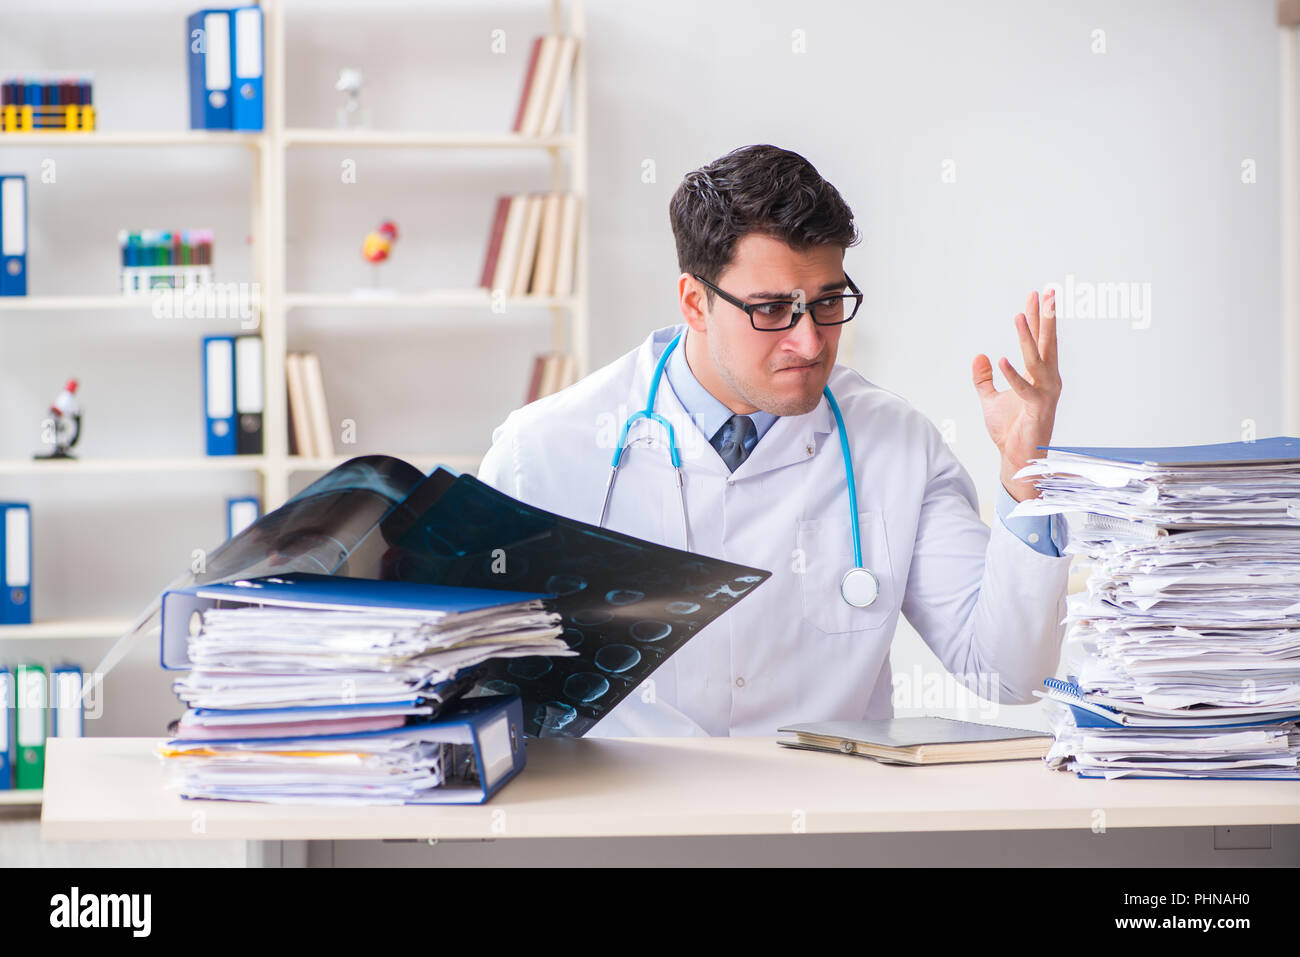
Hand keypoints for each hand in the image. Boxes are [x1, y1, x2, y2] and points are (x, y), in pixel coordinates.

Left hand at [971, 289, 1061, 501]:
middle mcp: (1047, 381)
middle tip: (1048, 292)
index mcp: (1039, 376)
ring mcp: (1045, 395)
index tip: (1036, 295)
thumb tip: (979, 356)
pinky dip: (1013, 375)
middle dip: (1047, 318)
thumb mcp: (990, 399)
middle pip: (1047, 344)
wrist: (1015, 457)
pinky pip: (1025, 389)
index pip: (1038, 341)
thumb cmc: (1009, 429)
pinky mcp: (1037, 410)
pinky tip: (1001, 359)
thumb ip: (984, 378)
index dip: (1036, 318)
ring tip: (1019, 315)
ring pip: (1037, 360)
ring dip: (1028, 338)